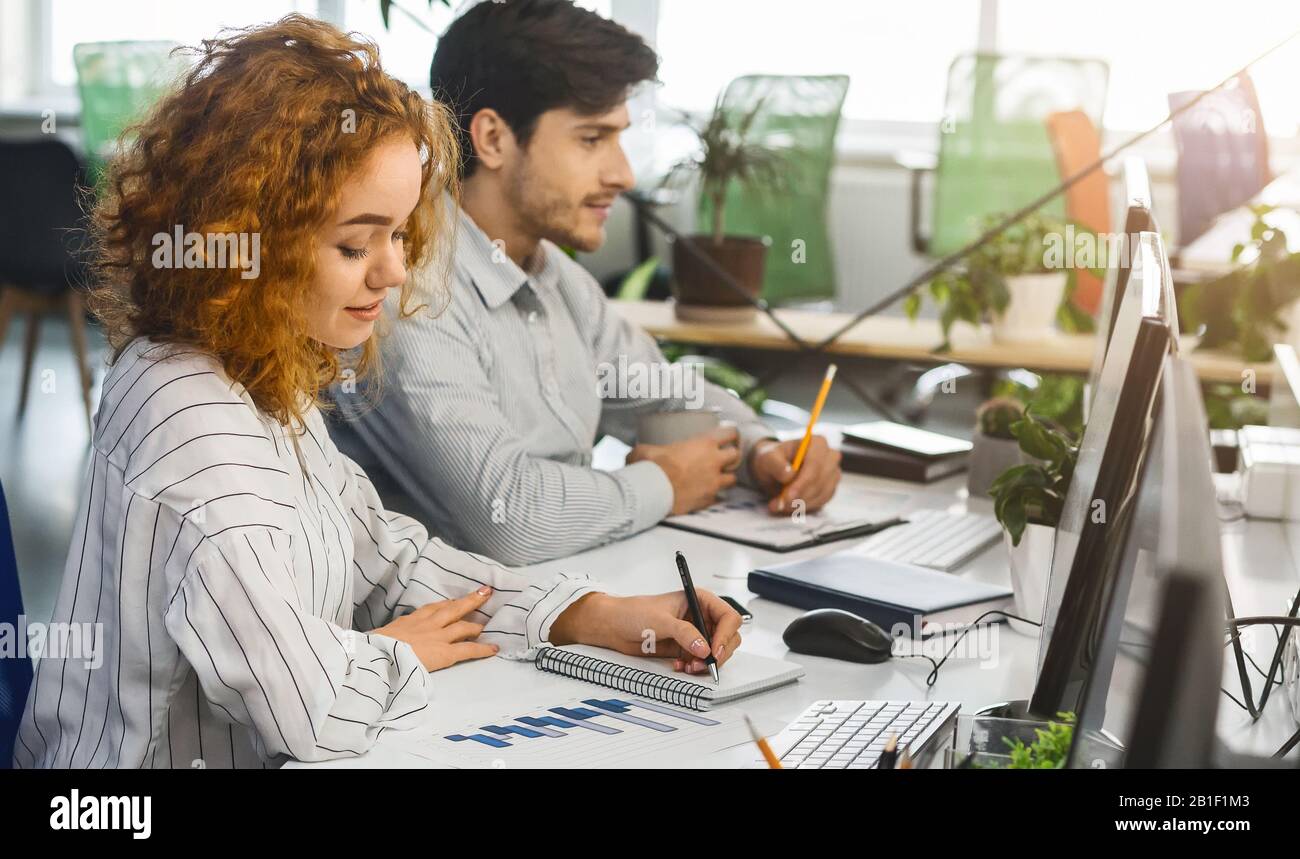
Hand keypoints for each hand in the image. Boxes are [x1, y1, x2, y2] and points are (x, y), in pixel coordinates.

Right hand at [371, 586, 499, 671]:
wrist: (377, 655)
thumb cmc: (374, 648)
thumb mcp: (380, 635)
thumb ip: (390, 634)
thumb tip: (382, 638)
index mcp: (410, 620)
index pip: (432, 608)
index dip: (446, 604)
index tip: (454, 601)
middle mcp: (427, 624)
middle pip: (452, 609)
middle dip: (469, 601)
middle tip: (485, 592)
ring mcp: (438, 637)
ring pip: (463, 626)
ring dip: (476, 625)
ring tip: (487, 623)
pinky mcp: (445, 652)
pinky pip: (468, 649)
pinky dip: (482, 649)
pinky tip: (493, 649)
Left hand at [549, 590, 742, 674]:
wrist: (614, 627)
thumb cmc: (634, 612)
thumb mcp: (661, 620)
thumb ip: (684, 633)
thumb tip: (704, 648)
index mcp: (700, 600)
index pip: (728, 617)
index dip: (725, 635)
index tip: (714, 650)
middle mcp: (701, 617)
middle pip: (728, 637)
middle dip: (719, 653)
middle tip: (705, 664)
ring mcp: (695, 634)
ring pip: (717, 652)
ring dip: (707, 663)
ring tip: (690, 667)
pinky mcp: (686, 649)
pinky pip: (701, 661)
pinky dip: (695, 667)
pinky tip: (680, 666)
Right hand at [627, 426, 740, 514]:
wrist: (651, 493)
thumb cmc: (650, 467)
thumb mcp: (646, 450)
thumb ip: (649, 449)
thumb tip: (636, 453)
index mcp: (704, 444)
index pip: (731, 433)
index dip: (731, 434)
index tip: (727, 436)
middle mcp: (713, 462)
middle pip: (736, 456)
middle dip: (730, 457)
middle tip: (721, 458)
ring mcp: (713, 483)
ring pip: (732, 479)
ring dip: (725, 477)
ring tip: (715, 477)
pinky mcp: (708, 500)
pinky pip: (718, 497)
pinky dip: (713, 495)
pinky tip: (704, 494)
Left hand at [749, 436, 841, 513]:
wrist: (777, 469)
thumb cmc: (774, 460)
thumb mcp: (767, 458)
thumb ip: (776, 464)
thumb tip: (789, 474)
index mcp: (817, 443)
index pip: (815, 464)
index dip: (802, 482)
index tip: (787, 496)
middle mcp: (830, 457)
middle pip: (820, 481)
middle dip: (799, 496)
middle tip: (779, 505)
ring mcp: (833, 474)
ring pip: (821, 494)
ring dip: (799, 503)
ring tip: (779, 505)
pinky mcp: (831, 488)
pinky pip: (821, 502)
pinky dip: (804, 507)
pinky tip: (789, 506)